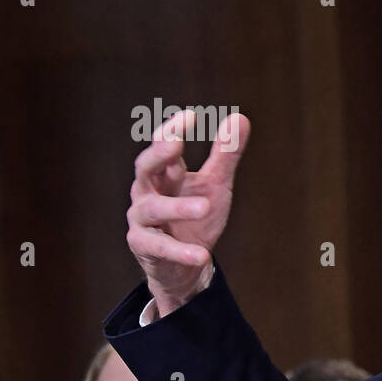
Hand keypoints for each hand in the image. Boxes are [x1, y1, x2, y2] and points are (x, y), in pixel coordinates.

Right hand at [126, 110, 249, 316]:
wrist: (185, 264)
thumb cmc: (196, 217)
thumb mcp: (215, 184)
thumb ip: (225, 155)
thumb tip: (239, 117)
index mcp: (165, 173)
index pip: (163, 145)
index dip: (173, 130)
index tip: (191, 116)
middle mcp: (147, 192)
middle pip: (144, 168)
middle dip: (158, 154)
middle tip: (176, 144)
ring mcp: (142, 219)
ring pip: (153, 208)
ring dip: (178, 207)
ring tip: (206, 207)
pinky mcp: (145, 247)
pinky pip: (160, 248)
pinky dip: (181, 251)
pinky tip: (202, 255)